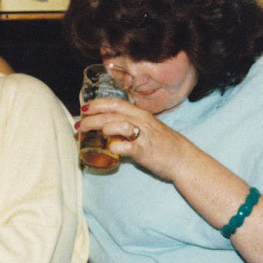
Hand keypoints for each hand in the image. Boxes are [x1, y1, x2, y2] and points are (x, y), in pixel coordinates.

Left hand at [76, 97, 194, 180]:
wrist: (183, 159)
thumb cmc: (164, 144)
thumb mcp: (147, 128)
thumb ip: (130, 125)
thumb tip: (108, 127)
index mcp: (141, 114)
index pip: (115, 103)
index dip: (97, 104)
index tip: (84, 108)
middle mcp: (141, 122)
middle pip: (112, 114)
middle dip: (92, 118)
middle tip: (79, 125)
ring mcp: (143, 136)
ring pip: (119, 125)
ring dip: (104, 128)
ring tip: (98, 135)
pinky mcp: (145, 152)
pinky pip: (127, 147)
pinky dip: (116, 147)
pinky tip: (111, 149)